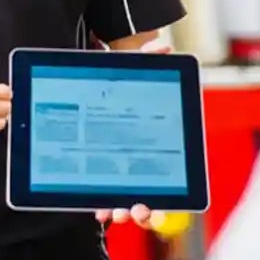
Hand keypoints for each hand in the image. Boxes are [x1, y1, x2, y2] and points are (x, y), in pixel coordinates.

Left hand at [96, 36, 170, 226]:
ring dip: (123, 209)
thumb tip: (163, 48)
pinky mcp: (101, 173)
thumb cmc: (118, 82)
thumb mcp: (131, 71)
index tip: (154, 204)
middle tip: (136, 209)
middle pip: (148, 193)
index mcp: (154, 141)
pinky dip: (102, 203)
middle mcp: (140, 160)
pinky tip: (98, 207)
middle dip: (142, 208)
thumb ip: (147, 59)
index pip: (166, 174)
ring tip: (117, 211)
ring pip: (126, 199)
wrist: (93, 85)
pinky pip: (105, 195)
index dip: (164, 195)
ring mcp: (121, 169)